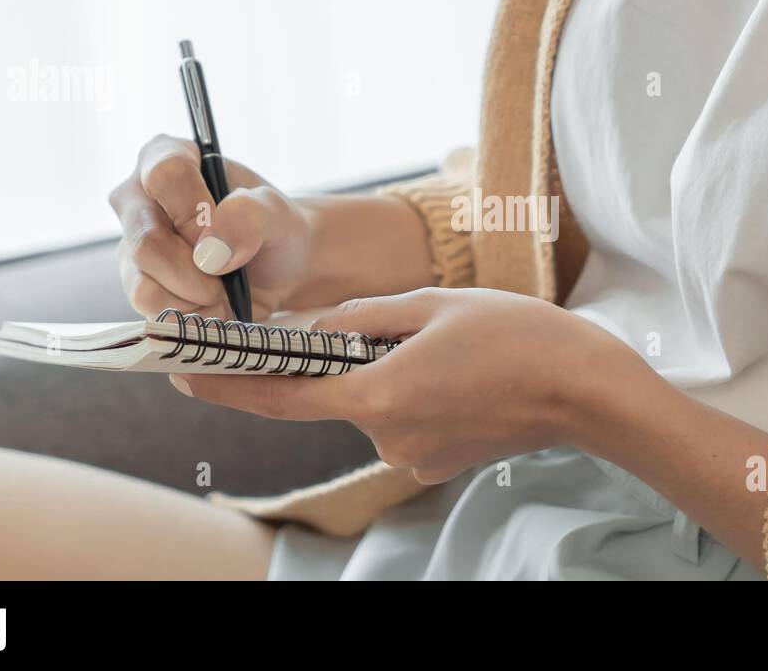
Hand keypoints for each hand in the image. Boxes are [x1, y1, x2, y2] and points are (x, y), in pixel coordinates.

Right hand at [108, 134, 435, 319]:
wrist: (280, 267)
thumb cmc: (274, 228)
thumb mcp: (276, 213)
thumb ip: (249, 216)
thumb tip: (209, 251)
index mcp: (167, 157)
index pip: (164, 176)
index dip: (195, 213)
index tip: (223, 237)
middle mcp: (138, 197)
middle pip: (146, 241)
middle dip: (195, 272)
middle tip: (229, 275)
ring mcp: (132, 242)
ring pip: (144, 282)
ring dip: (195, 297)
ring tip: (225, 290)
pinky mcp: (136, 282)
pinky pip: (151, 308)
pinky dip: (191, 315)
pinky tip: (214, 305)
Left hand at [170, 287, 656, 483]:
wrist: (586, 390)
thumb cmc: (516, 336)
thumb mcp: (432, 304)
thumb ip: (362, 318)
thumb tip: (315, 330)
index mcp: (380, 394)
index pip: (282, 395)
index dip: (227, 385)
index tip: (182, 373)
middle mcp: (388, 436)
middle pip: (338, 391)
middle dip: (350, 356)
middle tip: (403, 324)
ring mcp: (413, 456)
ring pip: (374, 402)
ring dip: (389, 371)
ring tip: (448, 343)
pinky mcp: (436, 462)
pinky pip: (404, 419)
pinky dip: (414, 391)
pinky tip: (457, 371)